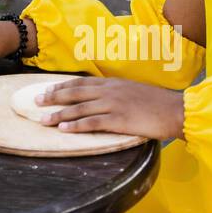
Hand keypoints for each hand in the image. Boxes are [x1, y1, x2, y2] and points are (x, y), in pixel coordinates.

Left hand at [33, 77, 184, 140]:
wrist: (175, 110)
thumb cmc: (156, 103)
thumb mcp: (132, 90)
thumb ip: (115, 92)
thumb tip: (100, 97)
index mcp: (112, 83)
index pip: (80, 82)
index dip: (62, 86)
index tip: (47, 89)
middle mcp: (109, 91)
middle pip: (74, 92)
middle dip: (53, 97)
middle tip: (36, 101)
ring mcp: (113, 105)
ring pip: (79, 108)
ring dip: (58, 114)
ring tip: (43, 119)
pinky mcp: (119, 120)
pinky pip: (92, 123)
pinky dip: (75, 126)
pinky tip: (63, 130)